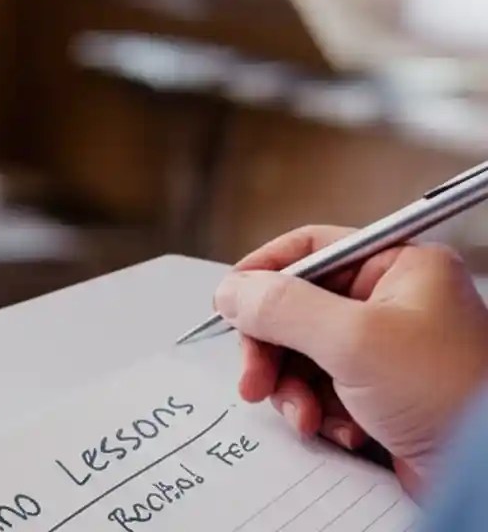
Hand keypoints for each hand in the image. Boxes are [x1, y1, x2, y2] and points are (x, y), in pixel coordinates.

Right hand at [214, 225, 487, 490]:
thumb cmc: (449, 395)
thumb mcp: (353, 340)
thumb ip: (282, 308)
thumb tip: (232, 290)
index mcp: (399, 267)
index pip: (311, 248)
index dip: (264, 275)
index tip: (230, 303)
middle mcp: (393, 301)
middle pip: (297, 307)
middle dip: (272, 349)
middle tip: (255, 379)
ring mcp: (387, 349)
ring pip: (303, 354)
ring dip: (293, 388)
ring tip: (304, 415)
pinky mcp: (381, 393)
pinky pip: (323, 390)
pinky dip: (319, 412)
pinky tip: (340, 430)